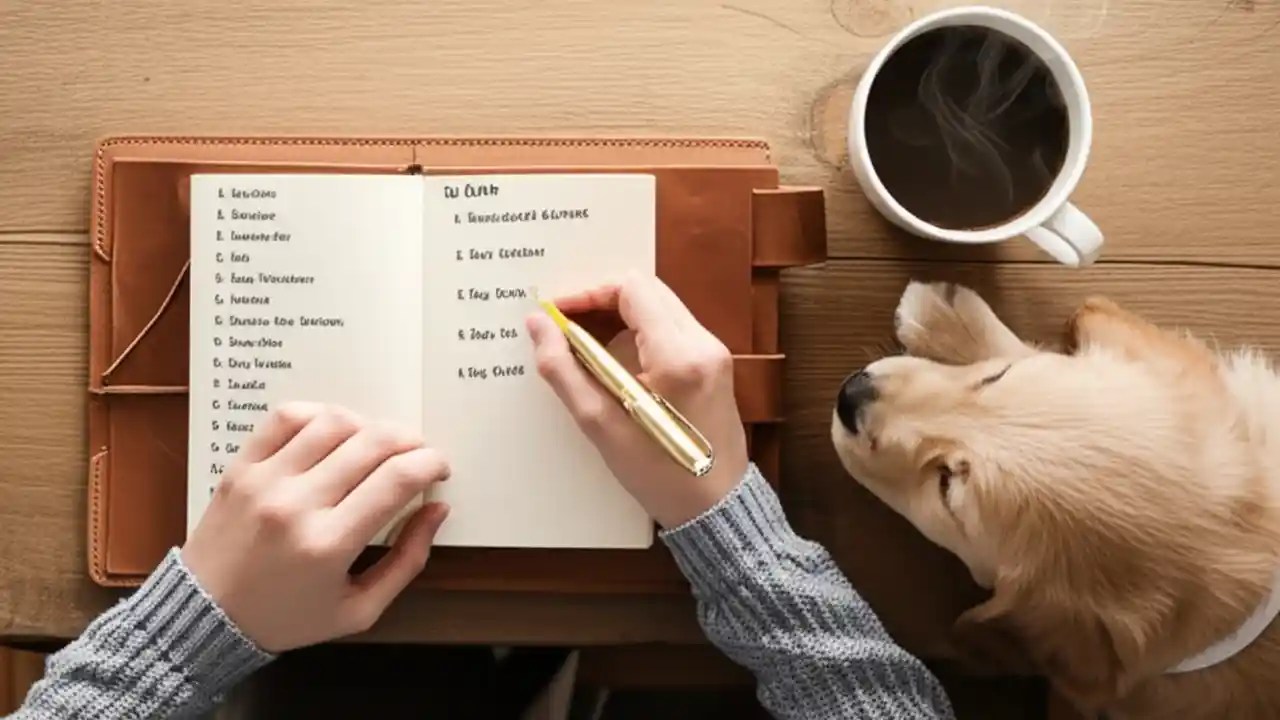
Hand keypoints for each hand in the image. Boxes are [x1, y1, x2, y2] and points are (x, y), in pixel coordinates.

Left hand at [181, 403, 449, 652]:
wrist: (205, 617)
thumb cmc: (287, 617)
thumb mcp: (359, 610)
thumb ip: (407, 561)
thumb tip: (437, 509)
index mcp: (329, 545)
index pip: (397, 480)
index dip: (431, 463)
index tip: (439, 468)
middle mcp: (297, 505)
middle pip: (373, 443)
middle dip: (410, 441)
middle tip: (417, 453)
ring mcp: (265, 480)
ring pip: (334, 422)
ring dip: (369, 425)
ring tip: (376, 445)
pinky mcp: (241, 466)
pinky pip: (287, 417)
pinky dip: (320, 414)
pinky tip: (333, 433)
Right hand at [526, 273, 748, 528]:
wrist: (717, 508)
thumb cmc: (659, 475)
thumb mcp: (601, 425)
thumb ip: (564, 369)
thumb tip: (538, 324)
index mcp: (678, 355)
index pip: (632, 289)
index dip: (589, 293)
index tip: (558, 314)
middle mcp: (704, 343)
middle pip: (648, 291)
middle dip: (602, 301)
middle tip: (566, 327)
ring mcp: (715, 352)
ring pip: (661, 306)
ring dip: (621, 316)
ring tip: (584, 345)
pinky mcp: (715, 365)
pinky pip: (673, 328)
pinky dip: (640, 331)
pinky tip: (615, 360)